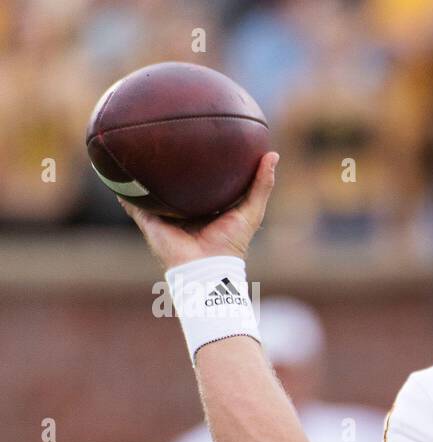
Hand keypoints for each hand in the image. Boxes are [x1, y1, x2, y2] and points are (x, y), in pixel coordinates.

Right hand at [117, 151, 278, 269]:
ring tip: (133, 146)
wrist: (207, 268)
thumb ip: (261, 184)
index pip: (203, 179)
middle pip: (174, 181)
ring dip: (141, 172)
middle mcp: (184, 209)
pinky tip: (112, 172)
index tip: (201, 137)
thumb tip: (273, 153)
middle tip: (165, 135)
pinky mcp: (149, 222)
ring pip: (150, 189)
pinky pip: (131, 203)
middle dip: (169, 162)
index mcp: (207, 206)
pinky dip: (122, 190)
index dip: (201, 161)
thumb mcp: (252, 210)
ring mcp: (165, 215)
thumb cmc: (232, 242)